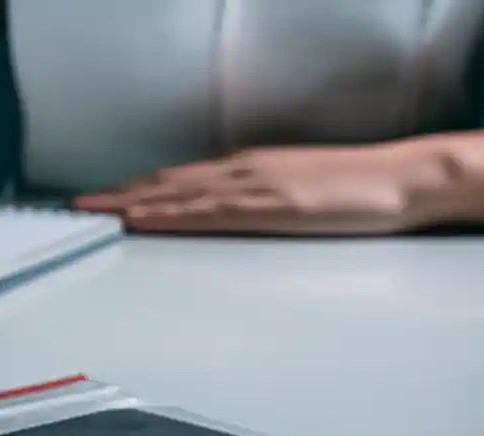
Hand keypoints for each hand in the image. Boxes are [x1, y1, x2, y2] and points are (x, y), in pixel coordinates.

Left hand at [74, 141, 460, 234]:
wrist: (401, 179)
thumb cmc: (360, 189)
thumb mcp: (303, 192)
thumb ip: (268, 200)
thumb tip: (242, 215)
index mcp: (252, 168)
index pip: (184, 179)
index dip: (142, 188)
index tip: (110, 198)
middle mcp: (244, 170)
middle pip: (169, 183)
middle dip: (122, 194)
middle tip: (81, 206)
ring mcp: (255, 185)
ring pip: (178, 194)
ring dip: (132, 203)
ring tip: (95, 212)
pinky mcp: (270, 205)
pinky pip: (207, 212)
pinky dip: (168, 214)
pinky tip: (142, 219)